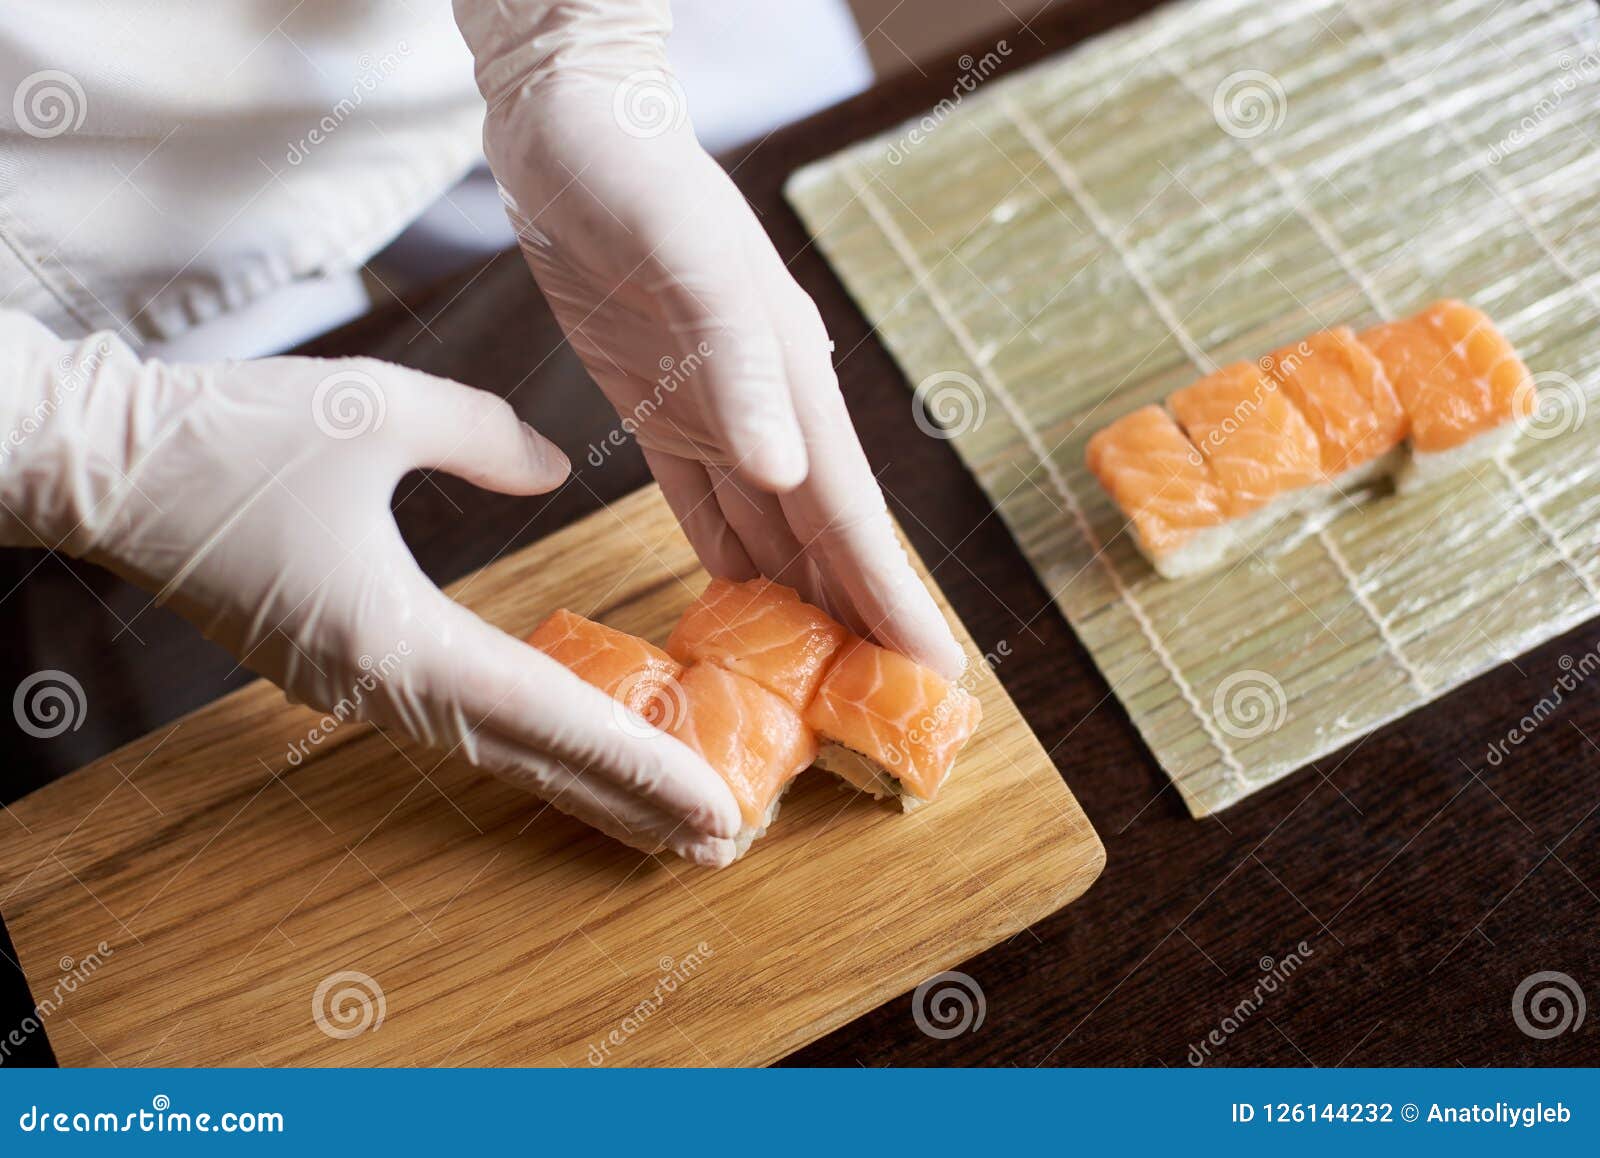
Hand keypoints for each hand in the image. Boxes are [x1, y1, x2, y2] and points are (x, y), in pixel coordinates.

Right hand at [0, 310, 741, 865]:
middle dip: (629, 802)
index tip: (714, 805)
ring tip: (662, 814)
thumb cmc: (223, 436)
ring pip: (495, 751)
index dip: (642, 762)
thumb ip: (484, 435)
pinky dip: (526, 745)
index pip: (551, 714)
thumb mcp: (372, 409)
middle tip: (719, 840)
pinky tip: (566, 748)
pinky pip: (454, 724)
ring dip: (582, 785)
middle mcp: (381, 687)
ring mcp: (354, 688)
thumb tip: (554, 464)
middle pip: (532, 759)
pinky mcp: (338, 670)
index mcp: (397, 638)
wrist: (93, 467)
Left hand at [454, 0, 964, 677]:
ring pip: (771, 533)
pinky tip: (738, 604)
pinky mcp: (661, 413)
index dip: (891, 597)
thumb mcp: (690, 265)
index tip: (936, 672)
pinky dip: (727, 562)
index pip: (852, 515)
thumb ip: (742, 371)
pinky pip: (703, 508)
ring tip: (819, 680)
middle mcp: (769, 411)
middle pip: (823, 538)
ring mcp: (718, 414)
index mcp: (791, 383)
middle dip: (858, 620)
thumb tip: (791, 474)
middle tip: (885, 706)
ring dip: (798, 603)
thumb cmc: (639, 183)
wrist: (574, 128)